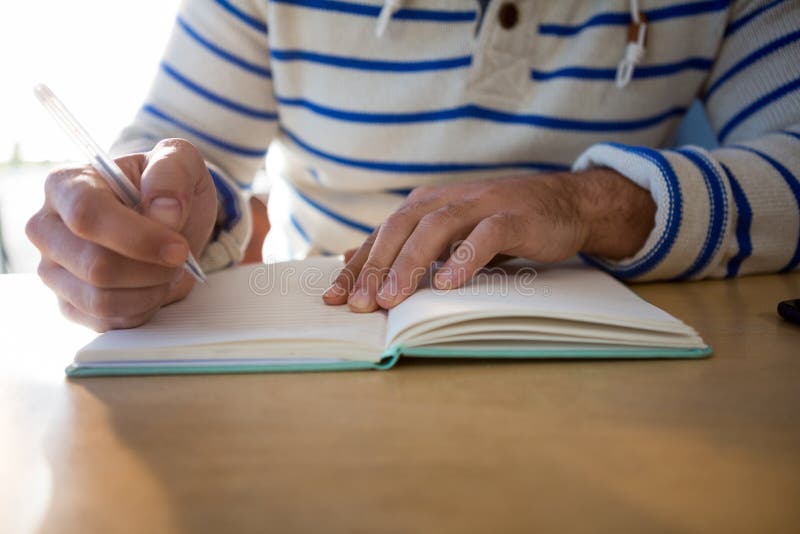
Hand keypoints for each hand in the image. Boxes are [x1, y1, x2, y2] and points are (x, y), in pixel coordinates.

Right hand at [26, 138, 216, 330]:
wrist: (168, 220)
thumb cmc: (166, 188)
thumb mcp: (180, 161)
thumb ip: (172, 172)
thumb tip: (164, 211)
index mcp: (67, 185)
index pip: (88, 216)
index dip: (138, 238)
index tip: (179, 247)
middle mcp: (48, 229)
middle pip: (95, 266)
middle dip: (152, 269)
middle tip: (180, 256)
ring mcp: (54, 270)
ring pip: (102, 300)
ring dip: (151, 290)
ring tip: (168, 270)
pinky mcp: (69, 304)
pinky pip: (108, 322)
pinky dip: (144, 308)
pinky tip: (153, 286)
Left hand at [323, 168, 654, 311]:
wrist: (562, 203)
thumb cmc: (498, 223)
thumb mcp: (446, 233)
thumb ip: (403, 245)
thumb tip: (351, 260)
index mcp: (426, 205)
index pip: (382, 236)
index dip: (356, 267)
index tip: (333, 300)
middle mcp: (446, 200)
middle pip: (401, 230)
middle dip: (375, 268)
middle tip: (358, 305)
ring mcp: (480, 204)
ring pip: (436, 230)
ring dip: (411, 265)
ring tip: (392, 299)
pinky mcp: (512, 216)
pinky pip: (484, 236)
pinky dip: (464, 258)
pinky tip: (448, 284)